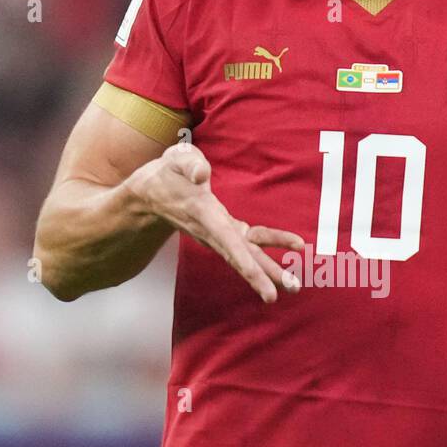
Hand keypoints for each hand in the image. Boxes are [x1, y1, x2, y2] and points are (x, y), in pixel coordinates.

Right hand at [128, 140, 304, 302]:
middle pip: (240, 256)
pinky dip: (270, 250)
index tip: (256, 276)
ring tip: (294, 285)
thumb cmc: (168, 173)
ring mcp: (219, 235)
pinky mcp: (226, 233)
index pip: (225, 239)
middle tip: (291, 288)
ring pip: (247, 255)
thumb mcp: (176, 159)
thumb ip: (190, 163)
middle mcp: (212, 231)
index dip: (243, 258)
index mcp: (203, 213)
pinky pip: (250, 244)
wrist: (151, 194)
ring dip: (270, 270)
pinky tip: (291, 257)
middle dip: (263, 275)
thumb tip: (201, 175)